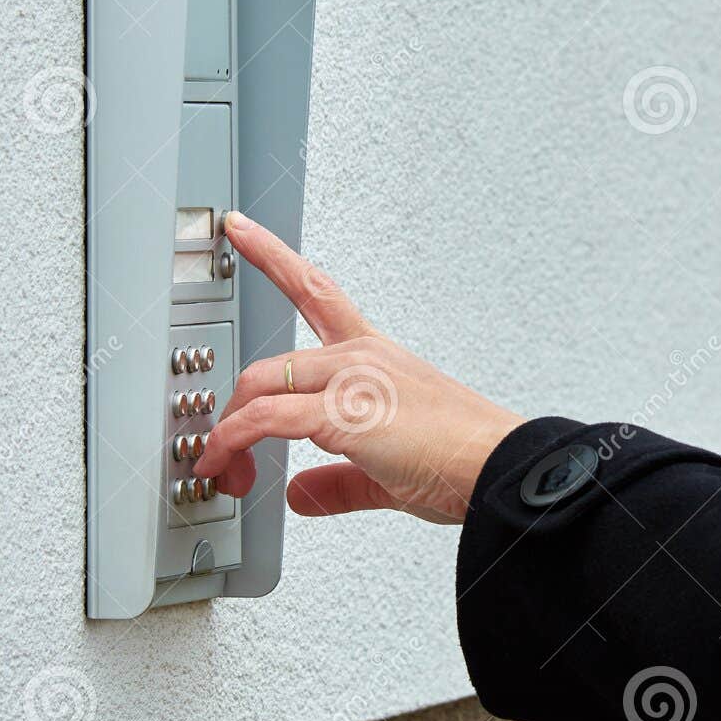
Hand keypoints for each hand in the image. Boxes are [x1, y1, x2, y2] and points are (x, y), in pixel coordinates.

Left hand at [191, 212, 524, 522]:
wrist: (499, 470)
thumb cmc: (465, 462)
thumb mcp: (388, 471)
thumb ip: (337, 480)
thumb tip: (301, 492)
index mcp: (375, 357)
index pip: (316, 293)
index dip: (273, 256)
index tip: (241, 229)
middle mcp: (361, 357)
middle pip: (271, 361)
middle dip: (233, 408)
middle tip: (221, 453)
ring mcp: (352, 380)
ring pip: (261, 384)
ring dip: (227, 431)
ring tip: (222, 470)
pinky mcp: (345, 413)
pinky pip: (265, 417)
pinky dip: (234, 441)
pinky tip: (229, 464)